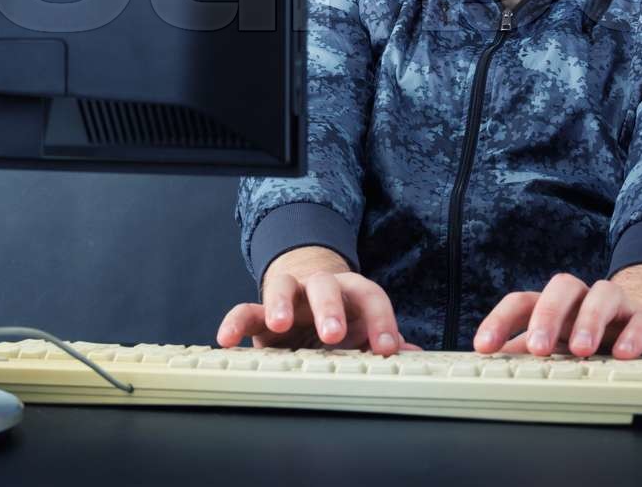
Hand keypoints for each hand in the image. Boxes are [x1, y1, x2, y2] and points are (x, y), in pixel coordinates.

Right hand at [216, 246, 422, 353]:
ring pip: (283, 287)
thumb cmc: (340, 318)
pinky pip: (245, 310)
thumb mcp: (363, 330)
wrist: (304, 293)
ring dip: (281, 304)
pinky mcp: (260, 312)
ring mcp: (288, 296)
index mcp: (351, 292)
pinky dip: (234, 322)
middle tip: (334, 334)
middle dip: (330, 308)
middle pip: (326, 285)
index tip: (387, 347)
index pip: (369, 296)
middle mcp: (319, 287)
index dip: (381, 319)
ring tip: (279, 325)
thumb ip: (382, 341)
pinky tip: (226, 339)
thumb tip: (415, 356)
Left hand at [470, 267, 641, 367]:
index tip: (484, 346)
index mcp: (557, 307)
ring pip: (603, 294)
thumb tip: (487, 371)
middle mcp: (585, 300)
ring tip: (581, 351)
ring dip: (589, 321)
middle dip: (547, 315)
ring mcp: (620, 307)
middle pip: (562, 288)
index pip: (522, 302)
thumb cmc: (599, 339)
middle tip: (537, 348)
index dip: (500, 320)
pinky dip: (633, 335)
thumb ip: (527, 358)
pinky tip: (623, 354)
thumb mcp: (561, 350)